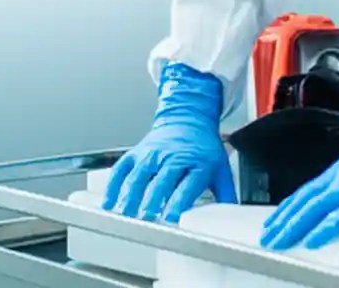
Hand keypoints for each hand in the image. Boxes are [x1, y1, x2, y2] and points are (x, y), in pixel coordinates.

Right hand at [102, 63, 237, 222]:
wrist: (188, 118)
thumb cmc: (204, 147)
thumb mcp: (220, 168)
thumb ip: (225, 194)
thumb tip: (230, 217)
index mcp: (197, 163)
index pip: (188, 184)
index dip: (179, 201)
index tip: (172, 218)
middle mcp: (173, 157)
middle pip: (161, 181)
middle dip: (153, 201)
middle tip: (147, 219)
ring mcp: (153, 154)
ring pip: (139, 176)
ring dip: (131, 196)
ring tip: (126, 216)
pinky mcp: (138, 153)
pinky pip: (122, 169)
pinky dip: (113, 186)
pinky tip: (109, 203)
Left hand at [259, 102, 338, 250]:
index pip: (308, 191)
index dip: (289, 208)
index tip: (274, 223)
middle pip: (306, 198)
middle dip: (284, 219)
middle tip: (267, 236)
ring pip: (318, 206)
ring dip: (295, 224)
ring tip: (279, 240)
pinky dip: (326, 228)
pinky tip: (313, 239)